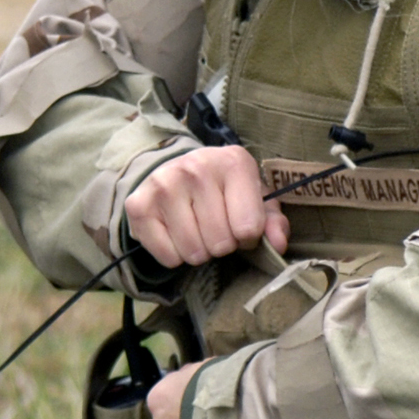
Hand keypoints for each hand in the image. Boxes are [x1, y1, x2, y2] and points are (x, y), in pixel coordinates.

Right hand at [126, 145, 288, 269]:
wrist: (175, 173)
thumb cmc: (223, 191)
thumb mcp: (255, 199)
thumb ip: (273, 222)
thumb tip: (278, 244)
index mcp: (234, 162)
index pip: (249, 227)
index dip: (248, 238)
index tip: (239, 226)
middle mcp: (197, 167)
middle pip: (221, 243)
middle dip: (222, 245)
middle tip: (215, 229)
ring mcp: (164, 184)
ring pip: (194, 252)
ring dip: (199, 251)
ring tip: (197, 231)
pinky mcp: (139, 205)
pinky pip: (168, 256)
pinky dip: (174, 255)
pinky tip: (175, 233)